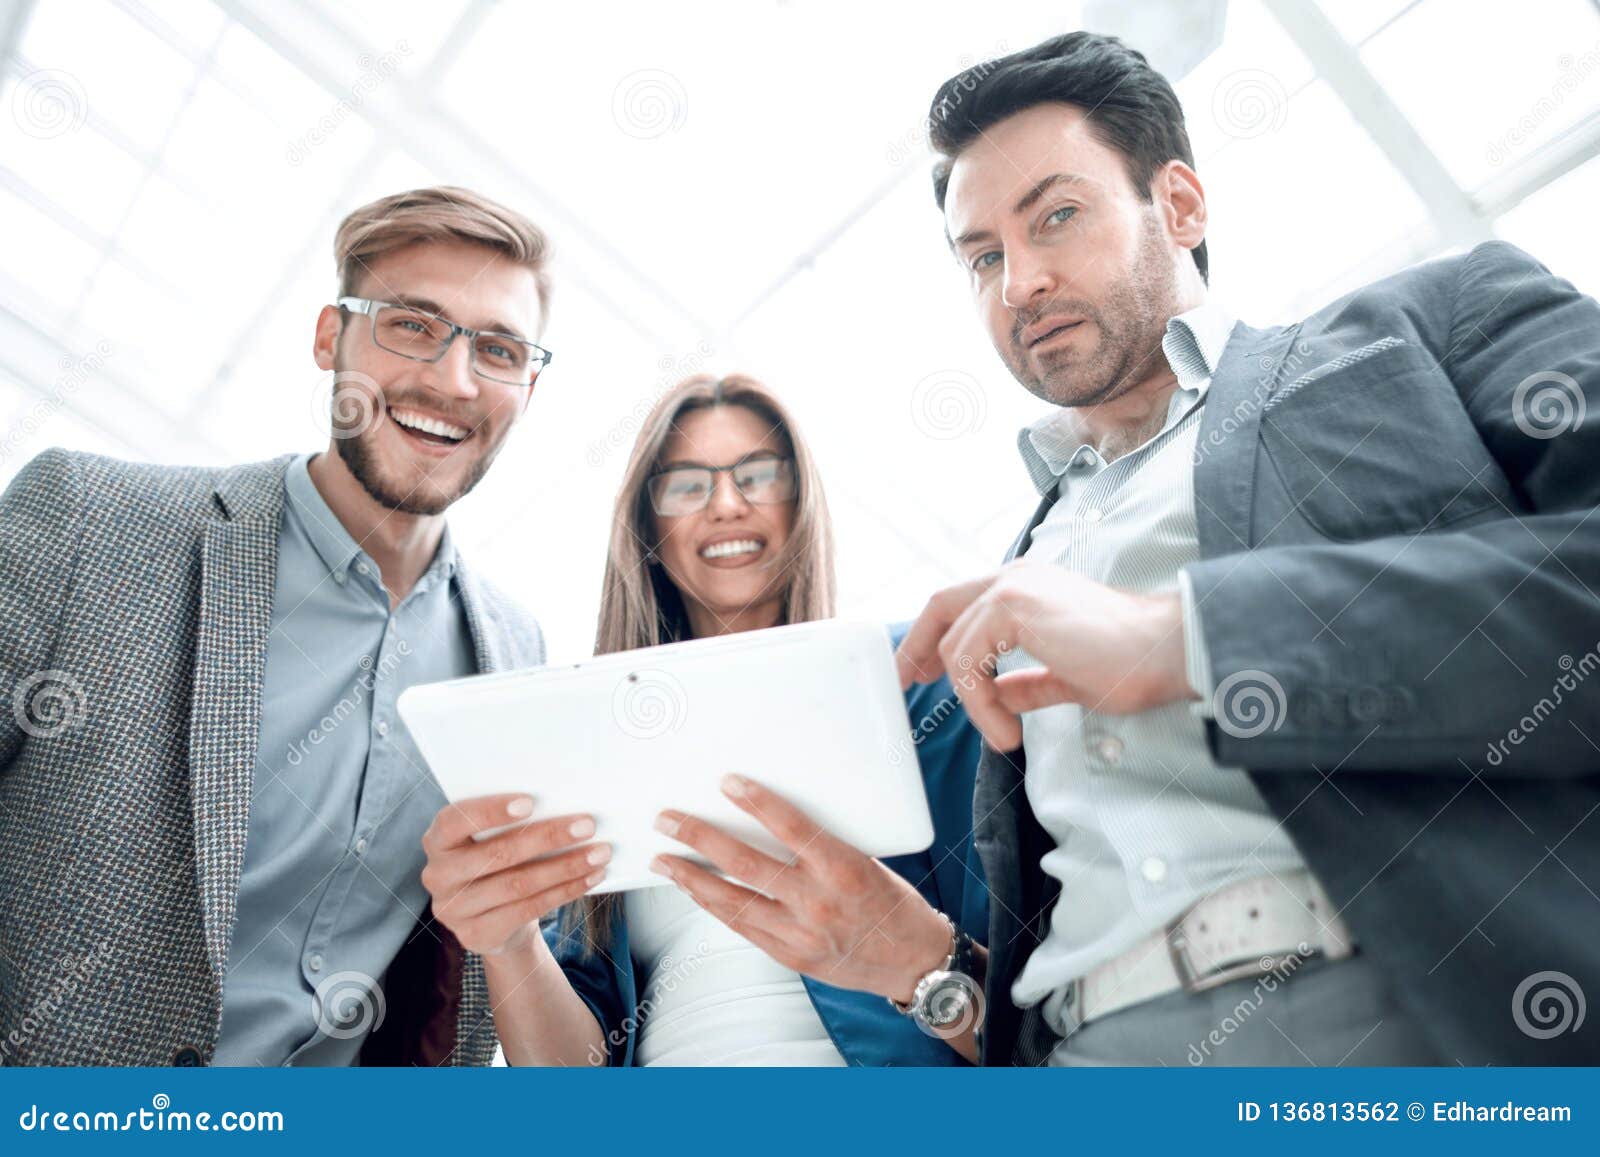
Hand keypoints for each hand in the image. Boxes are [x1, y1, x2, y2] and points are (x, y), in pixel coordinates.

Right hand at [420, 794, 610, 956]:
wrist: (495, 922)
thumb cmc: (499, 865)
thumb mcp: (493, 841)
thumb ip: (512, 825)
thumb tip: (563, 806)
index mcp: (438, 841)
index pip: (454, 820)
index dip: (490, 811)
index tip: (530, 802)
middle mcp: (438, 875)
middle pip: (497, 854)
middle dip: (547, 837)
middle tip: (586, 825)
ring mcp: (453, 910)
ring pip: (518, 884)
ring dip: (565, 867)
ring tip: (598, 853)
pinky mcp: (476, 935)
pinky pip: (528, 909)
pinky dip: (565, 891)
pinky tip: (589, 878)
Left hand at [650, 774, 951, 1004]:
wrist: (913, 962)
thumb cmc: (893, 904)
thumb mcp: (867, 862)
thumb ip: (821, 846)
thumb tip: (772, 817)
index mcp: (843, 869)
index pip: (792, 827)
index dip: (756, 803)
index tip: (726, 783)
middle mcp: (817, 902)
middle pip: (745, 864)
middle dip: (699, 838)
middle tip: (667, 820)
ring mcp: (799, 933)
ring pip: (731, 901)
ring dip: (691, 877)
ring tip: (663, 859)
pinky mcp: (789, 955)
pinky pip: (741, 926)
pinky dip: (713, 905)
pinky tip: (694, 890)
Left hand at [895, 560, 1194, 749]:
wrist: (1167, 651)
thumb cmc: (1130, 662)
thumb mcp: (1066, 676)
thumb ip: (1029, 682)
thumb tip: (1003, 697)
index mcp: (1028, 587)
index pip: (963, 603)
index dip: (934, 636)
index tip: (920, 670)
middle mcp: (1016, 577)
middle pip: (941, 606)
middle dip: (917, 647)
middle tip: (906, 684)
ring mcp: (1013, 587)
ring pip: (956, 646)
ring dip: (971, 701)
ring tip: (1001, 735)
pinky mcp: (1014, 606)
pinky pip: (971, 662)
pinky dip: (980, 704)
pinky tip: (1007, 730)